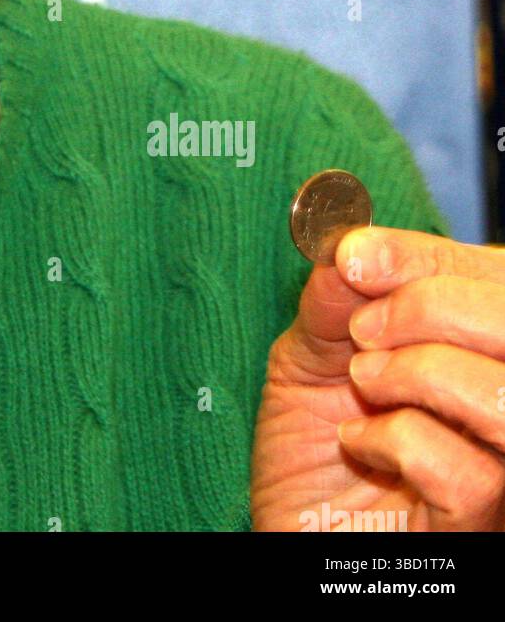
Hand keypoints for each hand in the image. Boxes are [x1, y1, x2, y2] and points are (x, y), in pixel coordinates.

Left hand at [250, 226, 504, 530]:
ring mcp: (504, 474)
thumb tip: (352, 246)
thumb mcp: (311, 359)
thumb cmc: (313, 451)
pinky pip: (469, 475)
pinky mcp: (481, 529)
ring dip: (420, 372)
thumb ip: (334, 304)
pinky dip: (397, 441)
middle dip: (429, 304)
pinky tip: (361, 445)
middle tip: (362, 330)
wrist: (293, 532)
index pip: (495, 279)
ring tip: (366, 382)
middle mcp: (503, 403)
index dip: (426, 257)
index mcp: (478, 351)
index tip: (355, 255)